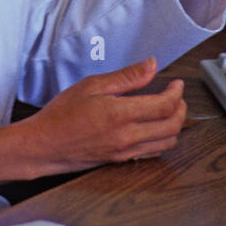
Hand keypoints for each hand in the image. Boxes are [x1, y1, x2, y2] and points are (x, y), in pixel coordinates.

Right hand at [16, 58, 186, 177]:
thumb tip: (151, 65)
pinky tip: (154, 127)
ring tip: (168, 110)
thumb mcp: (91, 85)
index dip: (176, 93)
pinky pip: (153, 153)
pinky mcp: (121, 161)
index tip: (176, 83)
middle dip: (181, 108)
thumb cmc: (62, 114)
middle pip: (172, 126)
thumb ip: (126, 76)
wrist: (44, 145)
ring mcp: (125, 152)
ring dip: (174, 125)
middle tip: (176, 95)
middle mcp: (127, 136)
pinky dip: (162, 140)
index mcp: (120, 114)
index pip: (164, 106)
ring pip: (167, 143)